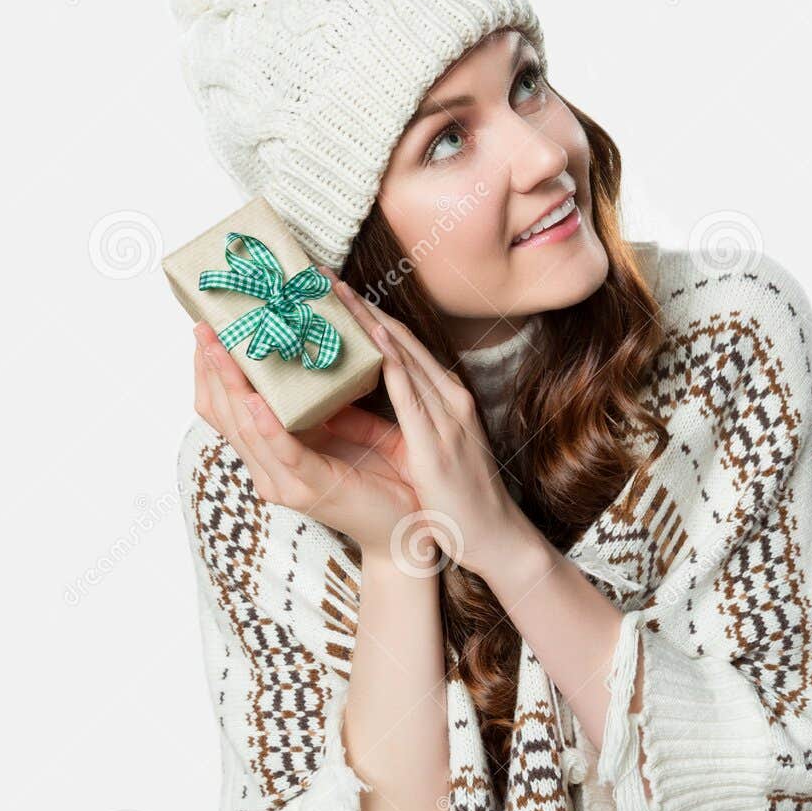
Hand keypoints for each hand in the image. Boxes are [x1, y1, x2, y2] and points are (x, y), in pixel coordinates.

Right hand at [192, 321, 420, 554]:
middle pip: (225, 415)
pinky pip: (284, 452)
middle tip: (202, 329)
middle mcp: (268, 469)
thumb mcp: (344, 429)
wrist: (408, 526)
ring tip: (218, 351)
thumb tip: (309, 355)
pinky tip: (255, 400)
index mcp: (273, 453)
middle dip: (212, 369)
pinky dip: (267, 425)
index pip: (225, 410)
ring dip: (231, 386)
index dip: (211, 372)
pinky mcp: (312, 487)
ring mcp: (286, 482)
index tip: (208, 330)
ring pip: (245, 428)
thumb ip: (320, 403)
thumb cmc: (380, 477)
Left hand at [318, 266, 536, 577]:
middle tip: (317, 273)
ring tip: (330, 293)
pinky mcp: (437, 444)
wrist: (494, 537)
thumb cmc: (456, 497)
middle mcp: (448, 396)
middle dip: (357, 304)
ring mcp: (446, 417)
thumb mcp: (425, 448)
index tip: (329, 286)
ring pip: (401, 356)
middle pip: (397, 337)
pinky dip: (389, 362)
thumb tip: (348, 398)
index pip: (398, 342)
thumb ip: (397, 418)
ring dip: (365, 322)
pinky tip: (368, 340)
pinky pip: (409, 394)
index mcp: (444, 396)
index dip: (364, 311)